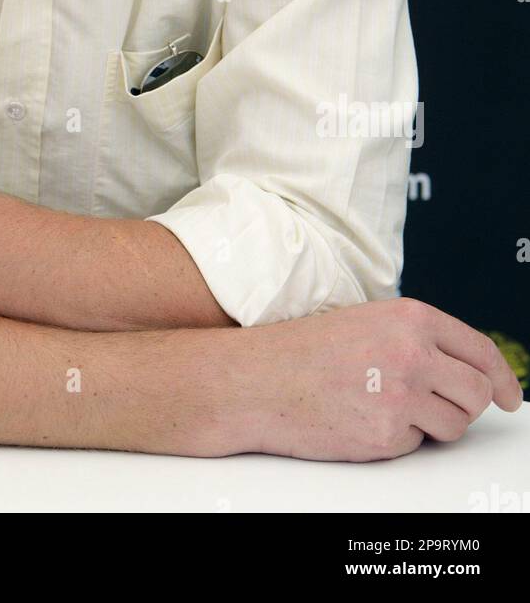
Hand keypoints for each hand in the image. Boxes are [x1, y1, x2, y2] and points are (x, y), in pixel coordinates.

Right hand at [215, 297, 523, 461]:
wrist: (258, 380)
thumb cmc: (305, 350)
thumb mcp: (368, 321)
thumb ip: (417, 337)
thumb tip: (464, 370)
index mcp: (410, 318)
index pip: (480, 351)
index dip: (503, 378)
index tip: (509, 396)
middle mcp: (412, 353)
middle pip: (475, 393)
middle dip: (463, 404)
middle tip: (435, 404)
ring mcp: (401, 396)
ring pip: (454, 425)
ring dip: (431, 425)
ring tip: (387, 407)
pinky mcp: (386, 434)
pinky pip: (416, 445)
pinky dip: (397, 439)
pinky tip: (363, 418)